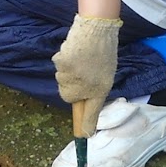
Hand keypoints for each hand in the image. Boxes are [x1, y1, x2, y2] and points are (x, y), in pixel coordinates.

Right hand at [53, 14, 120, 133]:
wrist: (96, 28)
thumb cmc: (104, 52)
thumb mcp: (106, 76)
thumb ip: (95, 94)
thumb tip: (83, 108)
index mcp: (98, 90)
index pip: (89, 114)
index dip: (84, 126)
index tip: (84, 138)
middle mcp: (84, 87)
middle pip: (69, 95)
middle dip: (74, 88)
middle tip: (85, 73)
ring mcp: (71, 75)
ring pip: (63, 80)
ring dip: (69, 73)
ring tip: (82, 59)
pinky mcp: (61, 62)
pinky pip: (59, 67)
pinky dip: (64, 61)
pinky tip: (74, 51)